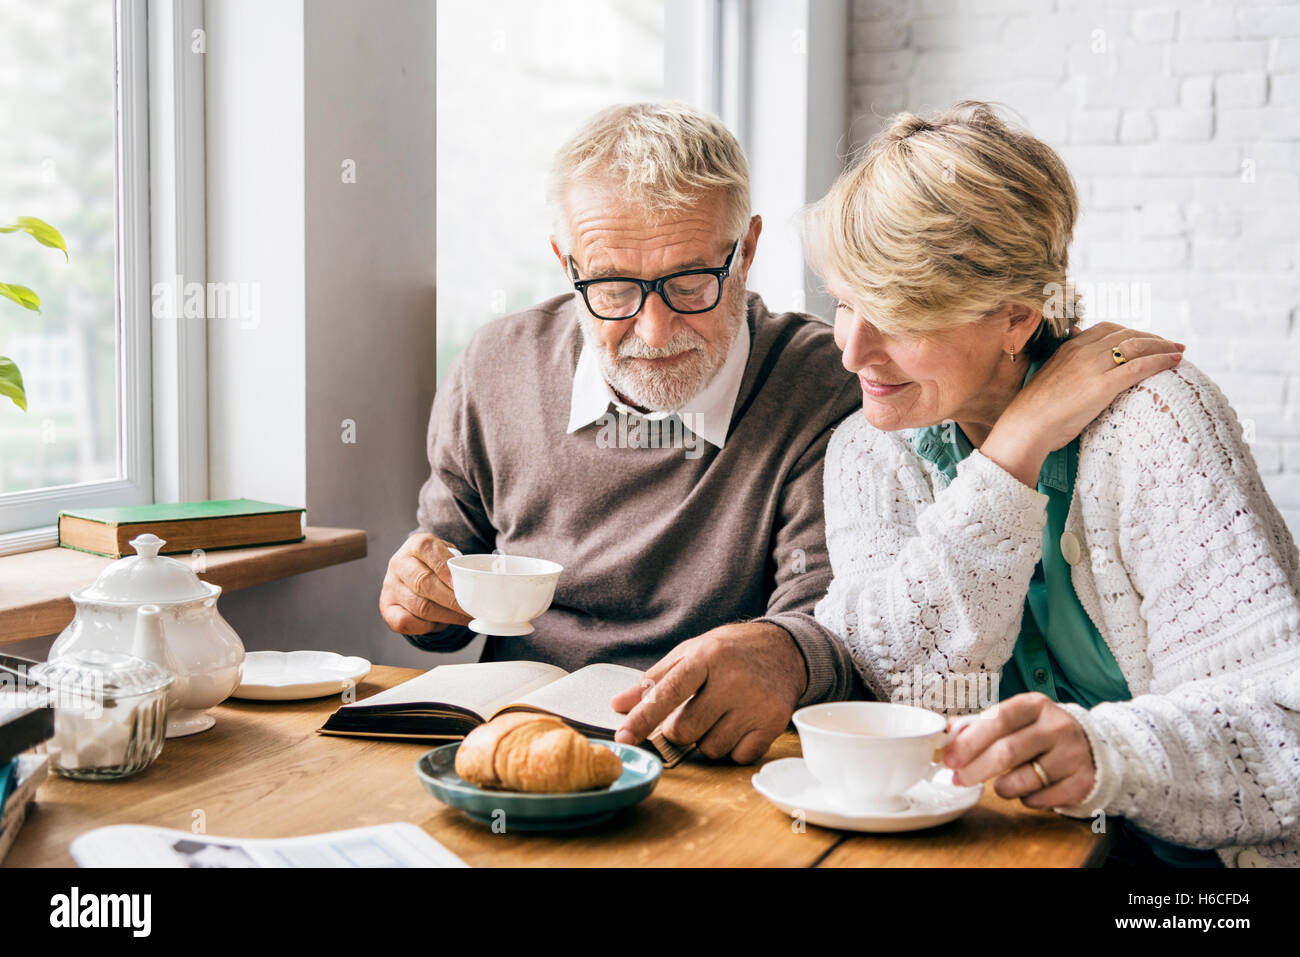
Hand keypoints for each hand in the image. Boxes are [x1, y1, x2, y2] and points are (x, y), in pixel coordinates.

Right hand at [379, 533, 472, 634]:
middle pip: (424, 583)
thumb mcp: (448, 555)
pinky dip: (426, 626)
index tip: (466, 585)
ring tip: (464, 619)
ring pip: (419, 606)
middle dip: (452, 600)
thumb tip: (486, 582)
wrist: (414, 570)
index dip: (447, 570)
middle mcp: (399, 563)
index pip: (429, 552)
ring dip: (446, 616)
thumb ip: (460, 564)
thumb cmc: (438, 565)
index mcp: (416, 544)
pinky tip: (440, 622)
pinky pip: (405, 621)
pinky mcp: (386, 606)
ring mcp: (390, 585)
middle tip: (472, 610)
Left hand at [609, 622, 806, 763]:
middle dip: (682, 728)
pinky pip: (738, 756)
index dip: (642, 718)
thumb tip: (619, 706)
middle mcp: (732, 680)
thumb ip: (655, 679)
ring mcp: (755, 703)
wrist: (785, 648)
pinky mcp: (773, 722)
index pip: (667, 693)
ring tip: (722, 713)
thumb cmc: (730, 651)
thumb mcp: (690, 652)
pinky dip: (734, 747)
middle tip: (696, 709)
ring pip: (711, 748)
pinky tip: (741, 723)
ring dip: (709, 738)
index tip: (624, 738)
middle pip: (685, 730)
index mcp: (706, 657)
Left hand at [943, 692, 1095, 808]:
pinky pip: (1041, 799)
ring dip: (1002, 788)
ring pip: (1024, 780)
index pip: (999, 718)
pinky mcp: (1082, 781)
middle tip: (958, 779)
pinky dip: (1025, 799)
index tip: (949, 758)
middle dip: (976, 769)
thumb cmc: (1039, 733)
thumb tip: (946, 732)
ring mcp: (1073, 754)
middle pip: (1008, 751)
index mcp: (1035, 705)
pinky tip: (1026, 790)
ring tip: (998, 785)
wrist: (1089, 748)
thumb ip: (980, 725)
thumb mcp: (1014, 720)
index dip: (970, 740)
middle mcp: (1057, 726)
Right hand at [981, 322, 1184, 487]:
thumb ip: (1067, 365)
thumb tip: (1077, 362)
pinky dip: (1160, 361)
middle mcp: (1082, 351)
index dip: (1132, 331)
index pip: (1108, 329)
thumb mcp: (1051, 377)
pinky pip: (1138, 367)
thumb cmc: (1035, 410)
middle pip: (1127, 334)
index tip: (1146, 339)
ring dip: (1162, 346)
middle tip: (1170, 344)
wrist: (1025, 426)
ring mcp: (1093, 367)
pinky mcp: (1102, 385)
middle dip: (1153, 337)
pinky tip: (1175, 362)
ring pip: (1136, 346)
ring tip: (1179, 352)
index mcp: (1069, 347)